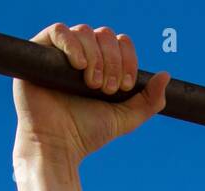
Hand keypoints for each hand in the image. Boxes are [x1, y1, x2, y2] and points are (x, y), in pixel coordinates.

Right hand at [12, 22, 170, 164]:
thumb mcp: (126, 119)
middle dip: (113, 61)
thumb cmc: (87, 133)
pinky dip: (72, 44)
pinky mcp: (39, 54)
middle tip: (107, 89)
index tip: (126, 86)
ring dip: (96, 57)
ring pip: (84, 31)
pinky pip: (58, 30)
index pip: (120, 43)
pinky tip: (79, 66)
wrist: (58, 145)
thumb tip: (165, 75)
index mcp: (101, 66)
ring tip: (91, 84)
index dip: (128, 59)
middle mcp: (81, 56)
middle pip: (105, 35)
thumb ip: (148, 101)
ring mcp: (59, 54)